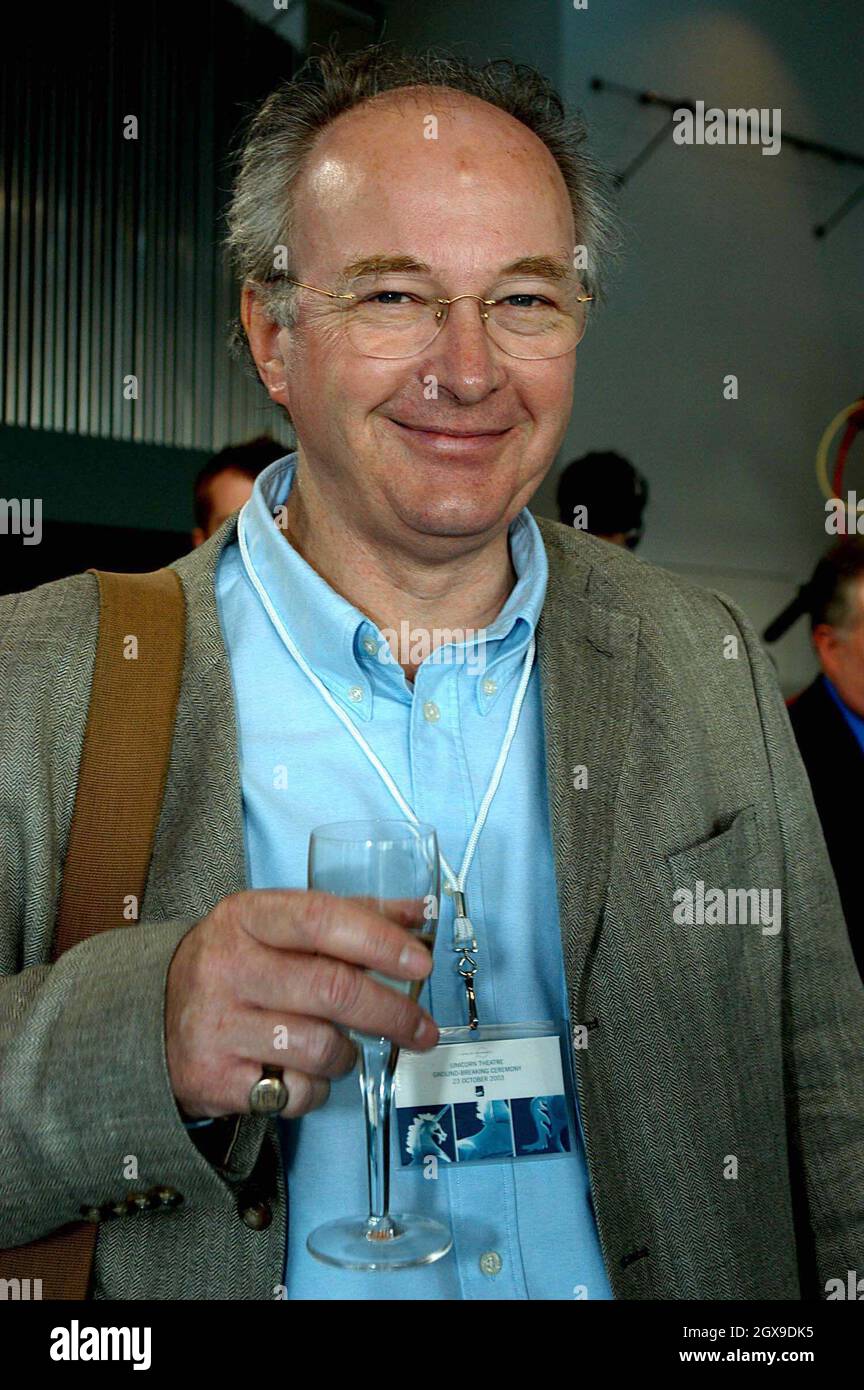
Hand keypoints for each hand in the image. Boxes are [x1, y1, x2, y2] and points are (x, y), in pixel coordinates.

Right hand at [165, 889, 437, 1119]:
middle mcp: (226, 967)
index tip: (420, 963)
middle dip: (390, 1013)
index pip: (320, 920)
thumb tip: (418, 913)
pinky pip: (296, 1093)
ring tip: (342, 1046)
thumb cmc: (237, 964)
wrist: (151, 1017)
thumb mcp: (278, 925)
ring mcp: (216, 1026)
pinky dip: (316, 1089)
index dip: (378, 941)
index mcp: (246, 917)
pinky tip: (304, 1073)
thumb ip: (350, 915)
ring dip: (348, 1053)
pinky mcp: (214, 1080)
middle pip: (330, 989)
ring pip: (319, 1046)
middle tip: (422, 1029)